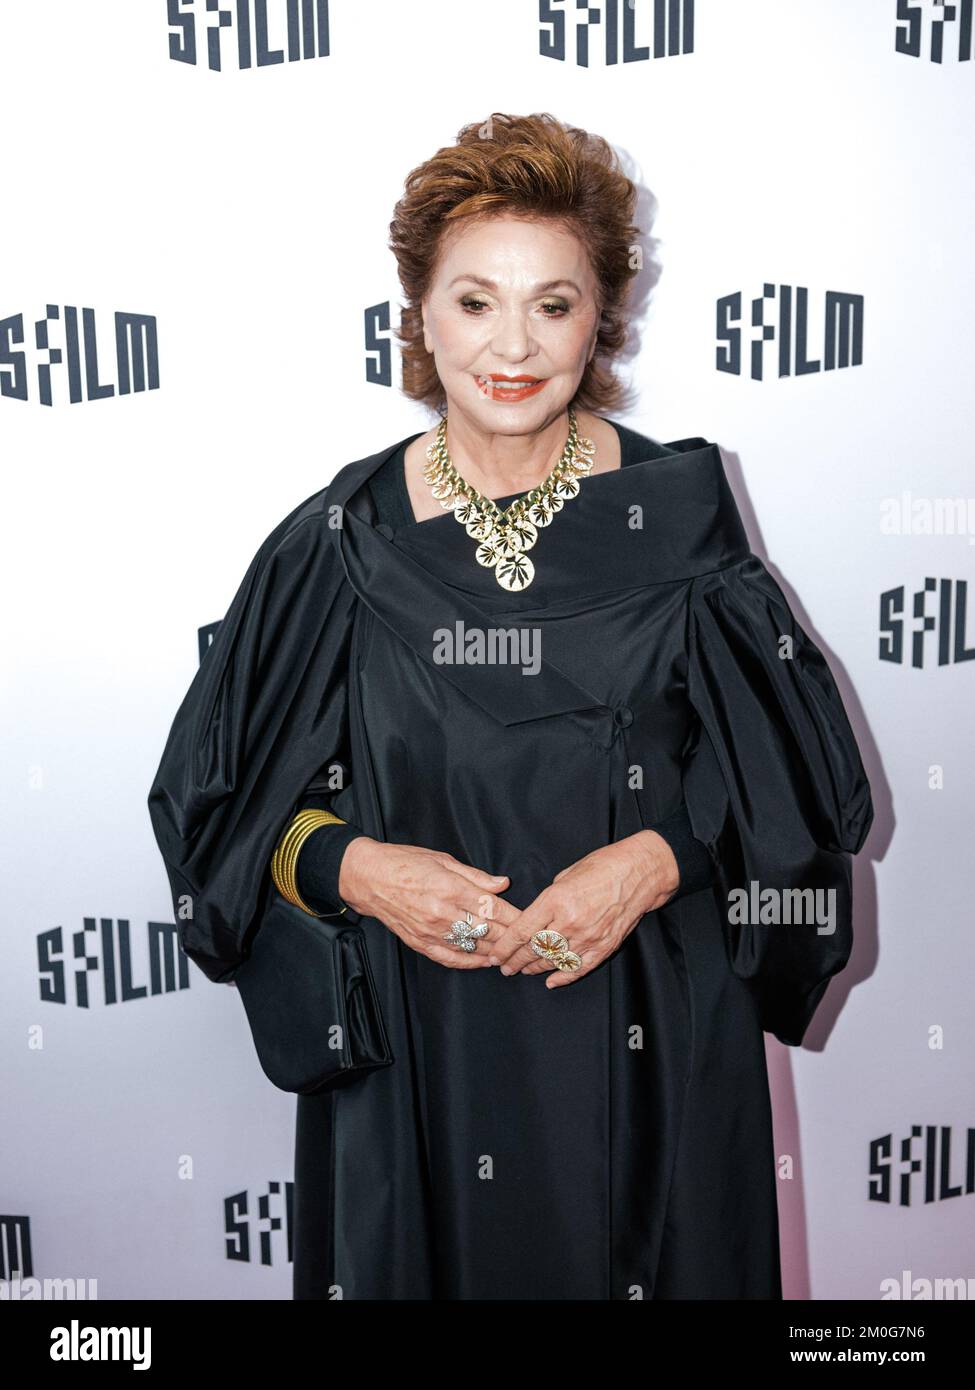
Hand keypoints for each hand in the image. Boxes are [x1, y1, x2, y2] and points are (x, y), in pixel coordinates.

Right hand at [339, 837, 522, 969]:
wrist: (368, 877)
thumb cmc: (405, 862)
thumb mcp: (443, 859)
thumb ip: (476, 876)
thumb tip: (503, 884)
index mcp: (450, 888)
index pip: (493, 908)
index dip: (515, 916)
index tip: (530, 920)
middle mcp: (442, 912)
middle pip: (487, 931)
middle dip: (511, 936)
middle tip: (530, 941)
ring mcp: (430, 931)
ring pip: (472, 948)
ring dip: (495, 952)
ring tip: (513, 954)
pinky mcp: (419, 943)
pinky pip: (450, 958)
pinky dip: (470, 962)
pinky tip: (484, 962)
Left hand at [487, 830, 679, 987]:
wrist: (639, 872)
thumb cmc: (602, 866)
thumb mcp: (565, 875)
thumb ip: (548, 900)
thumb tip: (536, 916)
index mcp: (556, 900)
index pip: (523, 931)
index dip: (505, 947)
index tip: (495, 955)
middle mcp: (570, 921)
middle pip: (535, 949)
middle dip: (516, 961)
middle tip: (505, 967)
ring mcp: (589, 936)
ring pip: (554, 961)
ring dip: (535, 968)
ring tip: (523, 970)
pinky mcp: (605, 946)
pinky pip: (579, 967)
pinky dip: (563, 977)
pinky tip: (551, 981)